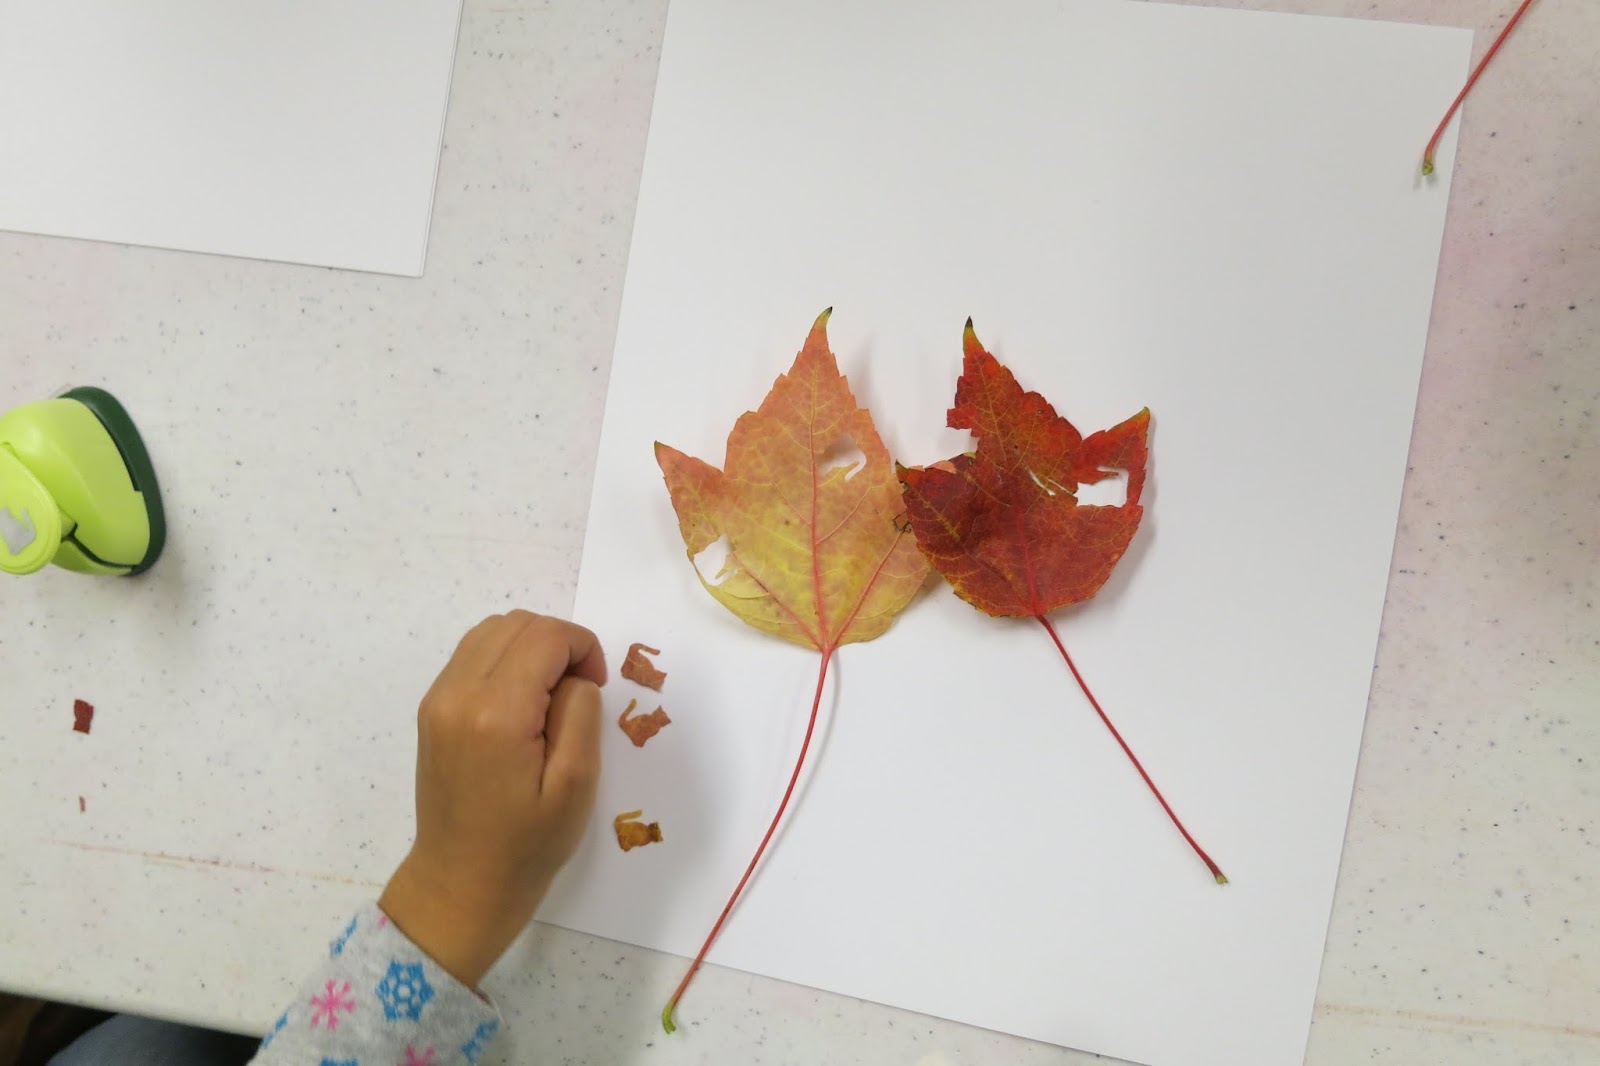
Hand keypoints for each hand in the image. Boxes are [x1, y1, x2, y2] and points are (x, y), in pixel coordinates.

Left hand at [379, 611, 606, 986]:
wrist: (460, 884)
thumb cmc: (526, 845)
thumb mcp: (576, 784)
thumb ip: (580, 713)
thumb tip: (573, 676)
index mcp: (497, 713)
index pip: (546, 636)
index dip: (584, 648)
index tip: (596, 687)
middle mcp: (458, 694)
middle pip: (518, 623)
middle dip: (560, 643)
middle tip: (579, 691)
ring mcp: (438, 700)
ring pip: (492, 630)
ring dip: (532, 646)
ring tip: (552, 694)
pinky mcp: (432, 710)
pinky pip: (473, 655)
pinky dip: (506, 659)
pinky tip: (522, 702)